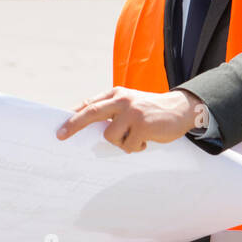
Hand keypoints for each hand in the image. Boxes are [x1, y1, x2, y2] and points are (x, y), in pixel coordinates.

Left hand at [56, 87, 203, 152]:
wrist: (181, 109)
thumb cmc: (150, 111)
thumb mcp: (129, 104)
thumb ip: (110, 111)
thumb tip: (85, 122)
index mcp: (116, 94)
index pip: (90, 104)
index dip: (74, 116)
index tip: (60, 128)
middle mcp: (122, 100)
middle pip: (91, 112)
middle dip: (74, 125)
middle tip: (61, 135)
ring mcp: (132, 112)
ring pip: (110, 136)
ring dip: (121, 143)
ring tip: (136, 137)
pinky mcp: (142, 125)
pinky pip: (128, 146)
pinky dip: (136, 147)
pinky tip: (146, 140)